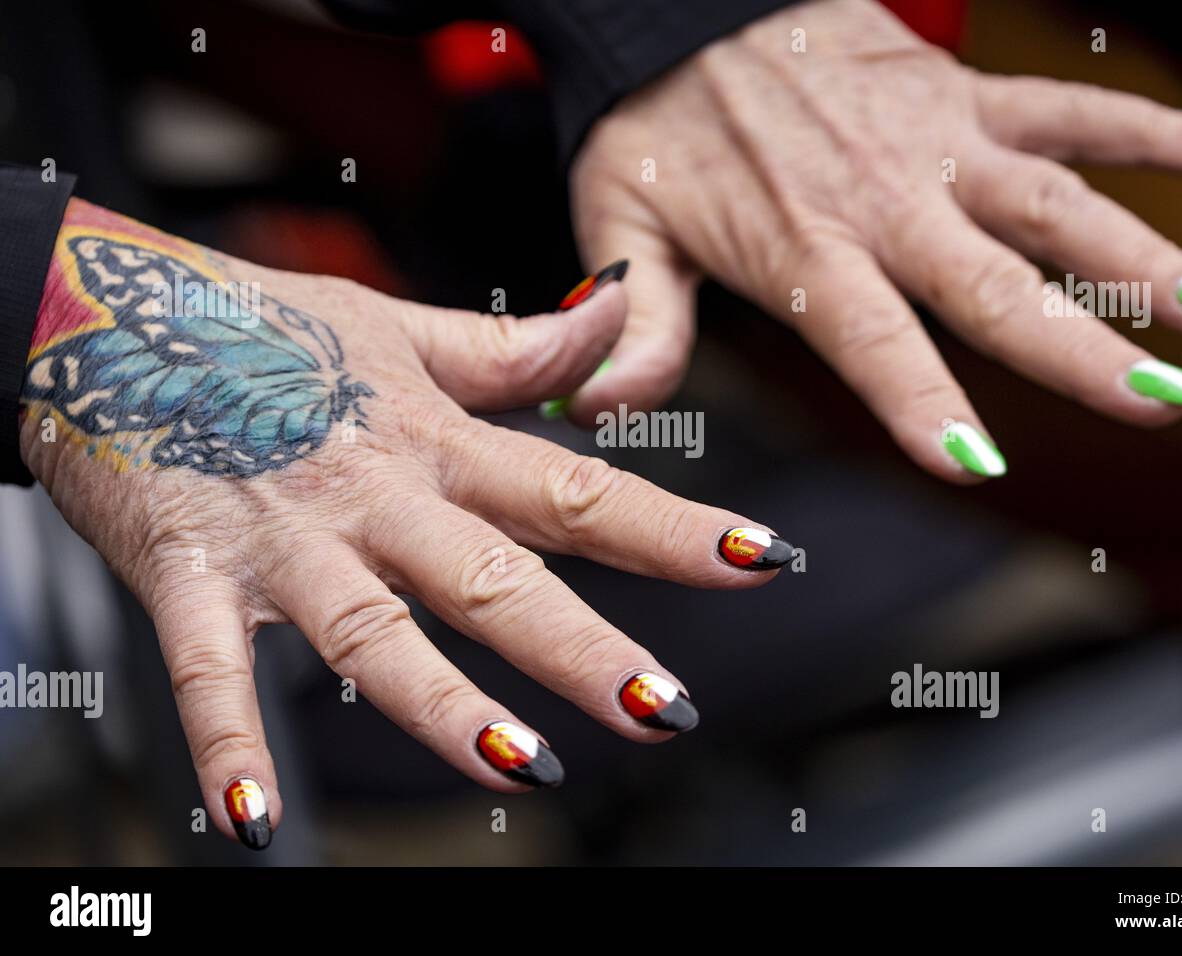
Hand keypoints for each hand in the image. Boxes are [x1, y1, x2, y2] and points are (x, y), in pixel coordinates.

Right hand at [20, 200, 793, 848]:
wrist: (104, 315)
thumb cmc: (262, 329)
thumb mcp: (401, 328)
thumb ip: (515, 346)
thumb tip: (611, 312)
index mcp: (436, 438)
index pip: (575, 487)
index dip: (674, 528)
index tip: (762, 560)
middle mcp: (377, 493)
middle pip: (496, 576)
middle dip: (586, 647)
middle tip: (667, 710)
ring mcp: (284, 537)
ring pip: (377, 630)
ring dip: (444, 701)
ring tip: (519, 765)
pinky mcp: (188, 569)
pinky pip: (210, 670)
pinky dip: (230, 744)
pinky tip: (253, 823)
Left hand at [567, 0, 1181, 480]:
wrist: (684, 9)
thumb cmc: (656, 124)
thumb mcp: (622, 227)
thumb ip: (635, 325)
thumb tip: (596, 406)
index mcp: (807, 249)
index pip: (874, 342)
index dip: (922, 405)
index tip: (976, 466)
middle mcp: (887, 202)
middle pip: (996, 286)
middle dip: (1083, 349)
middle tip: (1165, 400)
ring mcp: (938, 144)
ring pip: (1058, 203)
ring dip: (1147, 255)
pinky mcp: (965, 95)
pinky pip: (1071, 107)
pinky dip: (1151, 130)